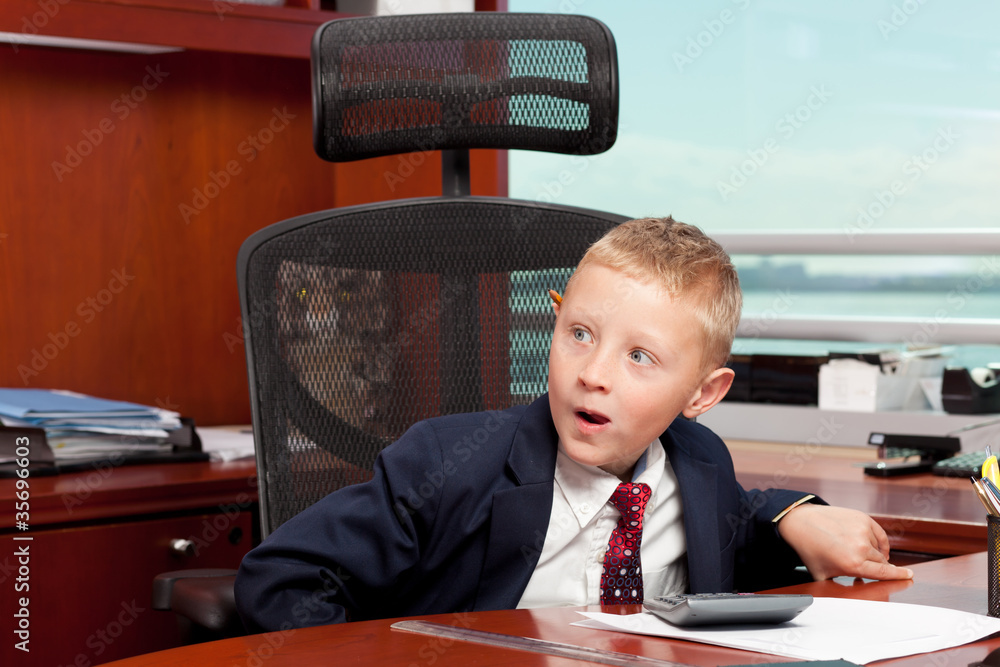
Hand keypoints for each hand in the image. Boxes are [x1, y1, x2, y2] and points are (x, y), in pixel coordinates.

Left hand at [776, 504, 913, 580]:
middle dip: (877, 567)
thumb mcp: (823, 576)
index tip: (910, 577)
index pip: (884, 573)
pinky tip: (867, 544)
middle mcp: (860, 548)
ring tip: (853, 551)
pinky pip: (879, 535)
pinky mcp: (863, 518)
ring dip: (873, 553)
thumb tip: (855, 596)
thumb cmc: (811, 550)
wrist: (801, 522)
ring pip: (880, 549)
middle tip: (863, 565)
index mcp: (852, 565)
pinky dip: (877, 541)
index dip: (899, 576)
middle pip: (883, 562)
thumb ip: (841, 588)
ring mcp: (863, 531)